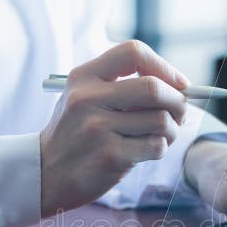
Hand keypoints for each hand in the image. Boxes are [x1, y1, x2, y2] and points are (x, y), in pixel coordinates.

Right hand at [40, 40, 188, 215]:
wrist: (45, 173)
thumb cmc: (76, 134)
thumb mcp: (84, 98)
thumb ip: (122, 87)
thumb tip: (180, 88)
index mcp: (83, 78)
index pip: (133, 52)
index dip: (164, 67)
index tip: (178, 84)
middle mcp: (87, 99)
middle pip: (154, 88)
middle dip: (178, 101)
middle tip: (180, 114)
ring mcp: (97, 129)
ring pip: (160, 120)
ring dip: (172, 130)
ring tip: (162, 136)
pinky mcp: (109, 156)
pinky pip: (155, 146)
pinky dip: (160, 148)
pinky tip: (148, 151)